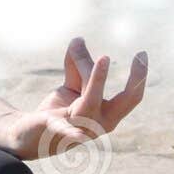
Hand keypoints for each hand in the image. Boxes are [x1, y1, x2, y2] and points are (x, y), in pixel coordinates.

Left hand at [0, 36, 148, 162]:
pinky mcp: (58, 130)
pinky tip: (77, 135)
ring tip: (104, 58)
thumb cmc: (59, 110)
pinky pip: (66, 129)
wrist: (31, 134)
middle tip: (140, 57)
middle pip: (126, 101)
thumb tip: (79, 39)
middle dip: (136, 79)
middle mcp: (101, 123)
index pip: (131, 96)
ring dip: (96, 78)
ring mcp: (82, 128)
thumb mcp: (72, 84)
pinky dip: (71, 132)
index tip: (143, 53)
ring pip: (92, 99)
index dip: (139, 75)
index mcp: (109, 113)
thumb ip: (78, 63)